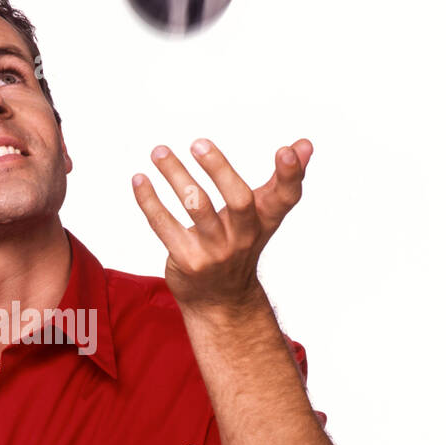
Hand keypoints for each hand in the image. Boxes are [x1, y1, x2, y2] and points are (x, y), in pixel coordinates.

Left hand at [132, 138, 312, 313]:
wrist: (220, 301)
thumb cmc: (241, 245)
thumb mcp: (264, 216)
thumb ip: (283, 180)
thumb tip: (305, 144)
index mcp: (265, 221)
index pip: (286, 198)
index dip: (290, 175)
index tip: (286, 150)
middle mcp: (243, 236)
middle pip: (239, 201)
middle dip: (220, 169)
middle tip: (198, 143)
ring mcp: (215, 251)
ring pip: (196, 206)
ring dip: (176, 175)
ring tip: (159, 151)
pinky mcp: (187, 260)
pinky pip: (164, 226)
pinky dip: (149, 201)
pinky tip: (140, 180)